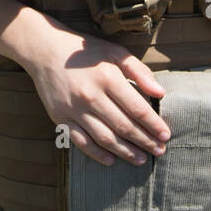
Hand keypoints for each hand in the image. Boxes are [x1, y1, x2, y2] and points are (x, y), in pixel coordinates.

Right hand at [24, 25, 169, 166]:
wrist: (44, 49)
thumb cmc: (85, 51)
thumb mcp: (115, 51)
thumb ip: (139, 71)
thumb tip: (160, 93)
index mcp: (107, 78)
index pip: (137, 108)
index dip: (153, 124)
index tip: (166, 134)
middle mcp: (91, 96)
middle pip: (123, 126)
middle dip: (144, 141)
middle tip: (159, 151)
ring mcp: (74, 109)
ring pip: (104, 137)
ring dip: (125, 152)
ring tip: (140, 159)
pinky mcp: (60, 118)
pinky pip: (81, 141)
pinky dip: (96, 154)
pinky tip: (111, 160)